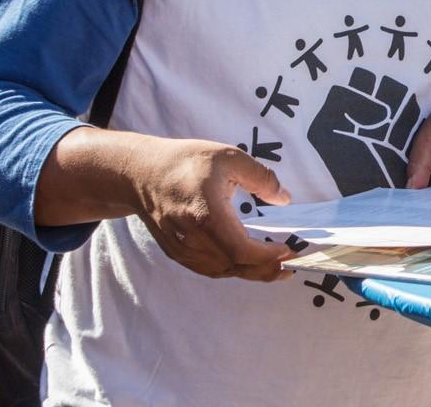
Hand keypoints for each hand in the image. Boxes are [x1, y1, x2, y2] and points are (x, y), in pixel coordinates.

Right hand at [126, 137, 293, 281]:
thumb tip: (284, 198)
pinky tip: (245, 264)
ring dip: (249, 273)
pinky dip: (229, 270)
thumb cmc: (185, 161)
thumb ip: (261, 177)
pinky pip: (207, 269)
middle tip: (289, 267)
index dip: (267, 256)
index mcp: (206, 215)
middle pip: (233, 266)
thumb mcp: (229, 157)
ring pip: (221, 271)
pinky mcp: (175, 252)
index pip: (241, 250)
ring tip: (274, 268)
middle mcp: (192, 238)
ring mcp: (182, 249)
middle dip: (265, 270)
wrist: (141, 173)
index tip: (287, 249)